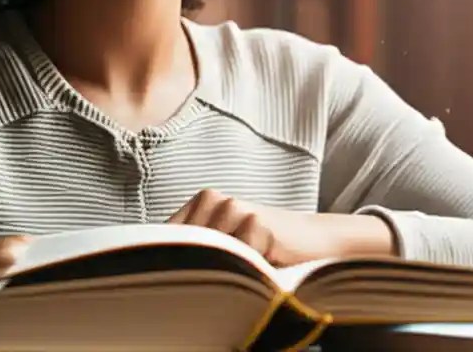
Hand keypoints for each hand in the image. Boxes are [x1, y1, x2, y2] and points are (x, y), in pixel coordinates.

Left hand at [166, 189, 394, 266]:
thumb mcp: (226, 244)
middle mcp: (213, 199)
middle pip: (186, 250)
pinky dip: (250, 270)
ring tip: (252, 263)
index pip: (166, 235)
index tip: (181, 272)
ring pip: (210, 256)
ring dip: (229, 269)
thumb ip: (195, 247)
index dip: (170, 258)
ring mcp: (235, 208)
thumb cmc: (266, 247)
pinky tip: (267, 260)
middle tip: (235, 266)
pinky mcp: (256, 222)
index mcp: (202, 201)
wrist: (314, 239)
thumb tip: (158, 267)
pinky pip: (237, 260)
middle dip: (202, 266)